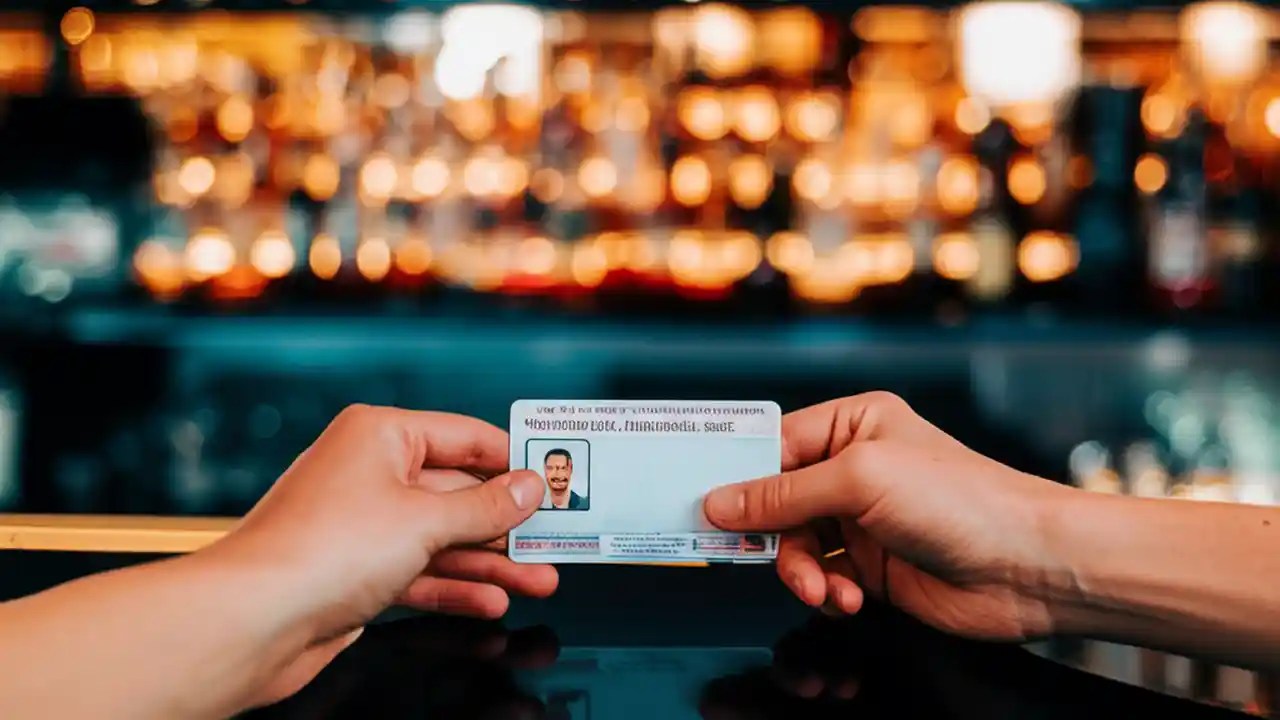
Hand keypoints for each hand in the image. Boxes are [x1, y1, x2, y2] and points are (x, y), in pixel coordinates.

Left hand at [208, 404, 557, 706]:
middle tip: (555, 538)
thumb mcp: (425, 521)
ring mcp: (363, 524)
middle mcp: (370, 473)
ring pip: (444, 538)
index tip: (555, 479)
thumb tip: (528, 487)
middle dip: (508, 522)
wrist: (251, 620)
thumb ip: (485, 506)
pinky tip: (491, 600)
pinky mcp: (358, 571)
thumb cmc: (319, 551)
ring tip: (539, 579)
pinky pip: (420, 571)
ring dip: (491, 561)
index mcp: (381, 436)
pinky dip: (456, 585)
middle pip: (459, 492)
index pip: (466, 437)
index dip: (514, 461)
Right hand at [703, 392, 1069, 640]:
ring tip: (824, 589)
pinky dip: (827, 592)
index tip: (704, 503)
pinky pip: (821, 579)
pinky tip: (850, 598)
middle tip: (758, 555)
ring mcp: (862, 520)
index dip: (738, 475)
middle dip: (771, 534)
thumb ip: (783, 493)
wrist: (1028, 566)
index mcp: (853, 425)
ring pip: (793, 546)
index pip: (773, 444)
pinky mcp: (872, 567)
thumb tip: (720, 502)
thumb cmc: (961, 501)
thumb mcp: (859, 481)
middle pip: (776, 501)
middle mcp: (855, 469)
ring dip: (800, 572)